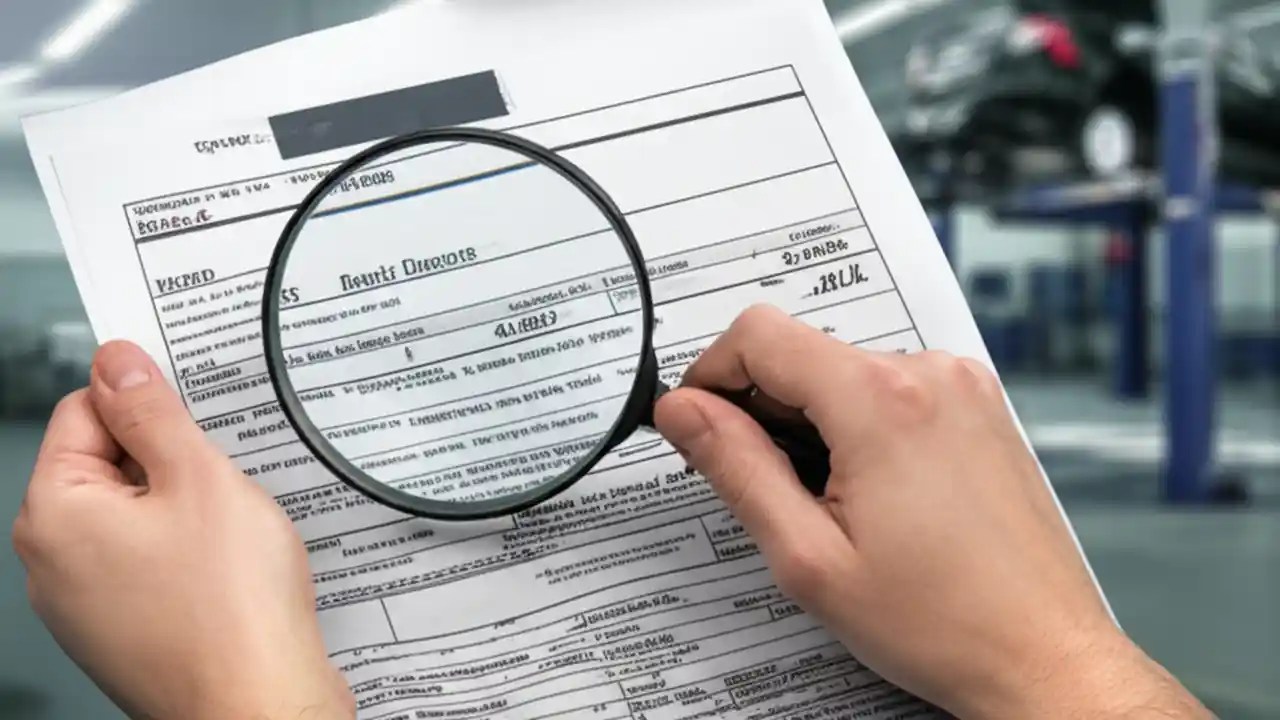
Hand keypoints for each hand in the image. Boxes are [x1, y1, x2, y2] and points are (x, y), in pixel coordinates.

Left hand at [11, 341, 353, 719]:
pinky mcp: (122, 630)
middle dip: (170, 460)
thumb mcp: (200, 478)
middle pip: (108, 464)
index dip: (148, 402)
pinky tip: (228, 566)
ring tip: (231, 531)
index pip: (86, 410)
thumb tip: (117, 361)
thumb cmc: (231, 608)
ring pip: (135, 516)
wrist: (260, 707)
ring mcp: (85, 603)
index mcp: (56, 513)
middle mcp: (53, 561)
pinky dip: (188, 553)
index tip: (195, 413)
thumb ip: (153, 412)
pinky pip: (148, 563)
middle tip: (223, 480)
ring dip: (185, 507)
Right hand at [654, 306, 1211, 719]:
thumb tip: (684, 413)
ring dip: (815, 424)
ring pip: (845, 374)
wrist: (1042, 655)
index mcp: (880, 400)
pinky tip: (872, 496)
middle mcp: (929, 374)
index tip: (699, 425)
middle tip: (768, 491)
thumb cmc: (942, 621)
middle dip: (764, 411)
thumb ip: (736, 468)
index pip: (759, 335)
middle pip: (803, 353)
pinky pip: (892, 391)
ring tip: (832, 507)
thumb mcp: (808, 555)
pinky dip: (860, 428)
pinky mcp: (978, 409)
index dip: (711, 376)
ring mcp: (962, 388)